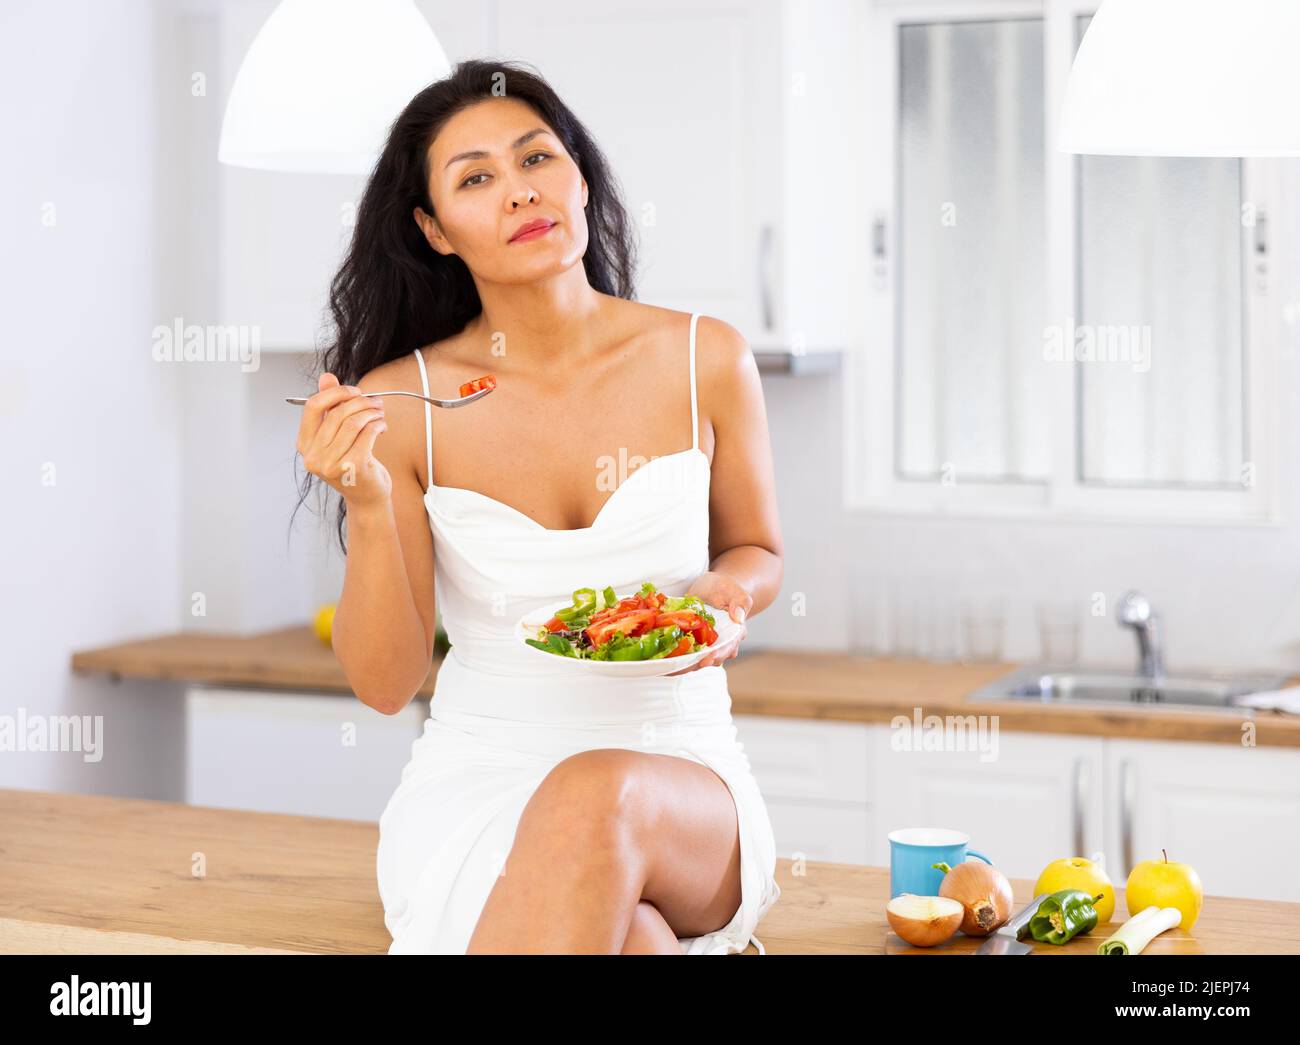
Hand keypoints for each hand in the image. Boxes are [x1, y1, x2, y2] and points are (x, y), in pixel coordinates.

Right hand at [296, 372, 391, 508]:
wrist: (366, 497)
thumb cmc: (352, 464)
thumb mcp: (337, 435)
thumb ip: (330, 406)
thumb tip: (327, 377)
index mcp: (305, 444)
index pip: (313, 406)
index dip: (335, 393)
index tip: (353, 391)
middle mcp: (314, 456)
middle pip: (337, 413)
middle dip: (360, 401)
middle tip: (375, 401)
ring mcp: (331, 464)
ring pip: (353, 422)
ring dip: (371, 412)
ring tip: (379, 413)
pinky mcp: (352, 467)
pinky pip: (367, 434)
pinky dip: (378, 425)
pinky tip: (382, 427)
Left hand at [664, 571, 752, 675]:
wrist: (711, 588)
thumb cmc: (724, 588)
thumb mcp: (733, 590)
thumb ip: (740, 602)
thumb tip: (739, 618)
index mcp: (734, 634)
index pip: (727, 648)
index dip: (717, 655)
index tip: (706, 659)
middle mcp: (721, 644)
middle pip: (710, 660)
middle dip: (696, 664)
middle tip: (682, 666)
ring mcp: (705, 646)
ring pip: (696, 660)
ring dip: (683, 665)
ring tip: (669, 668)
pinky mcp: (691, 643)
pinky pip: (683, 653)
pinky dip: (674, 657)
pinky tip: (662, 660)